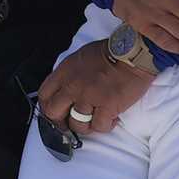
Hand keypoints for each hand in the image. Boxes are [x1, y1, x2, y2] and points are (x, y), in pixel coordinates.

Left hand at [38, 40, 152, 135]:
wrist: (134, 52)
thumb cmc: (112, 52)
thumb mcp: (82, 56)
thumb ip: (70, 74)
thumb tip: (66, 90)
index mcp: (66, 71)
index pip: (44, 95)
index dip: (48, 108)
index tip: (56, 113)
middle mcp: (73, 85)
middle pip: (54, 113)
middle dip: (61, 122)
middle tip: (72, 123)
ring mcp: (89, 97)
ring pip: (77, 124)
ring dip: (87, 126)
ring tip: (97, 118)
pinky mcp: (107, 106)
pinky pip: (100, 127)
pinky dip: (107, 125)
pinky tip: (113, 118)